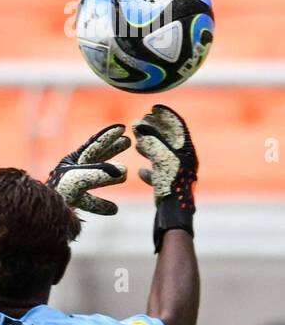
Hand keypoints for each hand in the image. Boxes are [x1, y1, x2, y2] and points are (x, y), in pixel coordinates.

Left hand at [46, 124, 129, 214]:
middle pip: (94, 158)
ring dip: (110, 177)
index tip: (122, 127)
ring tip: (125, 174)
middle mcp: (69, 173)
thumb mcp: (77, 181)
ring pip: (94, 180)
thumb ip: (98, 174)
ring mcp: (69, 189)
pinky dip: (101, 205)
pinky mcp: (70, 205)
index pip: (92, 146)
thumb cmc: (56, 196)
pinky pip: (89, 203)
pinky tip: (114, 210)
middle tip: (128, 141)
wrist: (38, 218)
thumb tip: (121, 172)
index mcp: (69, 163)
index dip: (108, 137)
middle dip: (111, 150)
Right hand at [133, 104, 197, 249]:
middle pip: (169, 141)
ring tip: (137, 143)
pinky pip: (160, 175)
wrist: (174, 216)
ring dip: (150, 149)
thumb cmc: (171, 186)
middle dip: (155, 131)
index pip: (177, 127)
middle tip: (142, 122)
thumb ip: (152, 141)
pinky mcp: (171, 188)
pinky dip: (150, 171)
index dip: (165, 116)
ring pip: (163, 157)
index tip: (153, 109)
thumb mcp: (161, 159)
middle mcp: (184, 162)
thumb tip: (139, 125)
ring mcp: (177, 176)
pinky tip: (141, 172)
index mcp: (187, 152)